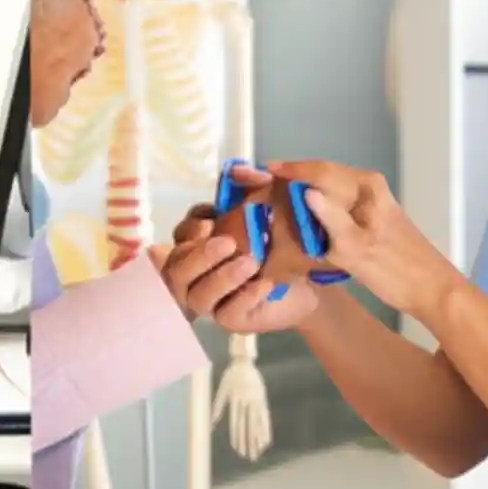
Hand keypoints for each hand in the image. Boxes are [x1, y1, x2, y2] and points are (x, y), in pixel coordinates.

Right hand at [150, 164, 317, 332]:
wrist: (309, 280)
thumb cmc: (279, 243)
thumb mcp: (268, 210)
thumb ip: (252, 186)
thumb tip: (239, 168)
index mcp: (199, 244)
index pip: (181, 236)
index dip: (191, 229)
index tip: (211, 220)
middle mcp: (196, 273)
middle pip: (178, 269)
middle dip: (200, 256)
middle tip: (228, 242)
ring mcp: (210, 300)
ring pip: (198, 295)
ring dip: (222, 277)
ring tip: (251, 262)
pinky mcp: (230, 320)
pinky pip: (228, 313)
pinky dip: (245, 296)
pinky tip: (264, 284)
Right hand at [267, 160, 463, 319]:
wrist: (432, 291)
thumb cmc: (395, 271)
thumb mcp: (356, 248)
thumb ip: (330, 218)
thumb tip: (305, 192)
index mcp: (365, 186)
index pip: (318, 170)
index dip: (288, 170)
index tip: (260, 172)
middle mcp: (367, 185)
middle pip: (320, 176)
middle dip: (291, 180)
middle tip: (259, 190)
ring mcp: (369, 200)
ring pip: (326, 190)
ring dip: (301, 195)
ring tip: (272, 203)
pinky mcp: (368, 215)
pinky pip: (334, 204)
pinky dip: (315, 209)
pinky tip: (300, 220)